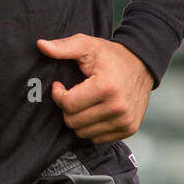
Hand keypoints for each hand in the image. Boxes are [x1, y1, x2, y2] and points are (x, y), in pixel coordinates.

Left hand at [37, 34, 152, 141]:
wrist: (143, 65)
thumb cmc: (111, 56)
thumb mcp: (87, 45)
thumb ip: (63, 47)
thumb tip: (40, 45)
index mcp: (106, 87)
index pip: (68, 105)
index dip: (58, 95)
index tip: (60, 86)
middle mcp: (118, 108)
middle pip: (73, 121)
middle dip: (67, 108)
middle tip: (73, 94)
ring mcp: (125, 121)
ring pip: (83, 133)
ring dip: (78, 119)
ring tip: (84, 102)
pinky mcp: (129, 129)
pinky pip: (97, 138)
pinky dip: (92, 127)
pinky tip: (95, 111)